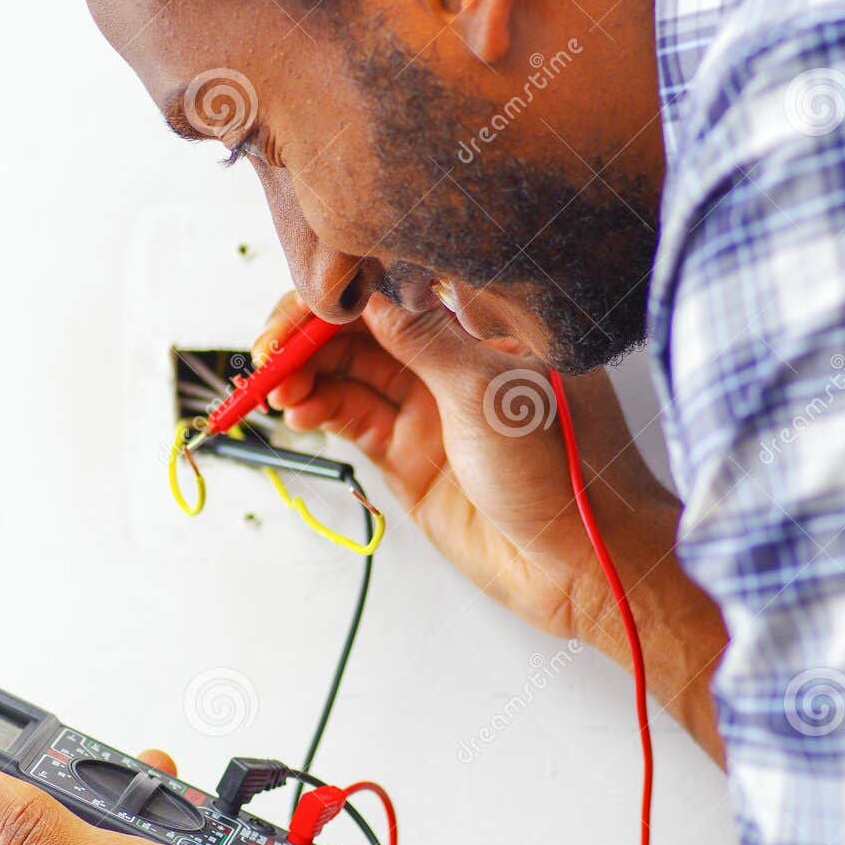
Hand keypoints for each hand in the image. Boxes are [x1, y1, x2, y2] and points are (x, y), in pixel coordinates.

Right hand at [256, 291, 677, 645]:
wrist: (575, 563)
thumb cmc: (563, 472)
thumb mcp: (488, 391)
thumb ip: (423, 339)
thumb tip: (372, 292)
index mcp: (483, 324)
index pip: (399, 282)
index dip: (347, 283)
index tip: (308, 295)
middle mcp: (450, 358)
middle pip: (360, 325)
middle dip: (309, 332)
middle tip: (269, 350)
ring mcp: (426, 405)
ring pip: (346, 371)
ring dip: (304, 372)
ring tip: (275, 387)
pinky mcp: (407, 453)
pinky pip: (348, 417)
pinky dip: (315, 409)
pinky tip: (295, 410)